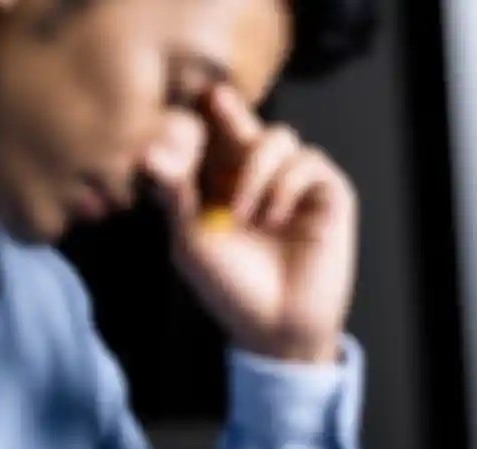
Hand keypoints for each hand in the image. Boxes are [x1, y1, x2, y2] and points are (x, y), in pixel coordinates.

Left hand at [141, 86, 358, 363]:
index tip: (200, 96)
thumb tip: (148, 154)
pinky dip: (285, 186)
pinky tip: (274, 218)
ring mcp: (298, 185)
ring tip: (243, 215)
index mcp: (228, 186)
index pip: (220, 139)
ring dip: (255, 170)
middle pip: (251, 127)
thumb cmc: (230, 288)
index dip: (214, 114)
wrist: (273, 324)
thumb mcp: (191, 240)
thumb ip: (175, 195)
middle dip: (234, 115)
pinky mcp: (329, 194)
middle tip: (215, 100)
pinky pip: (308, 162)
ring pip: (280, 139)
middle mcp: (263, 179)